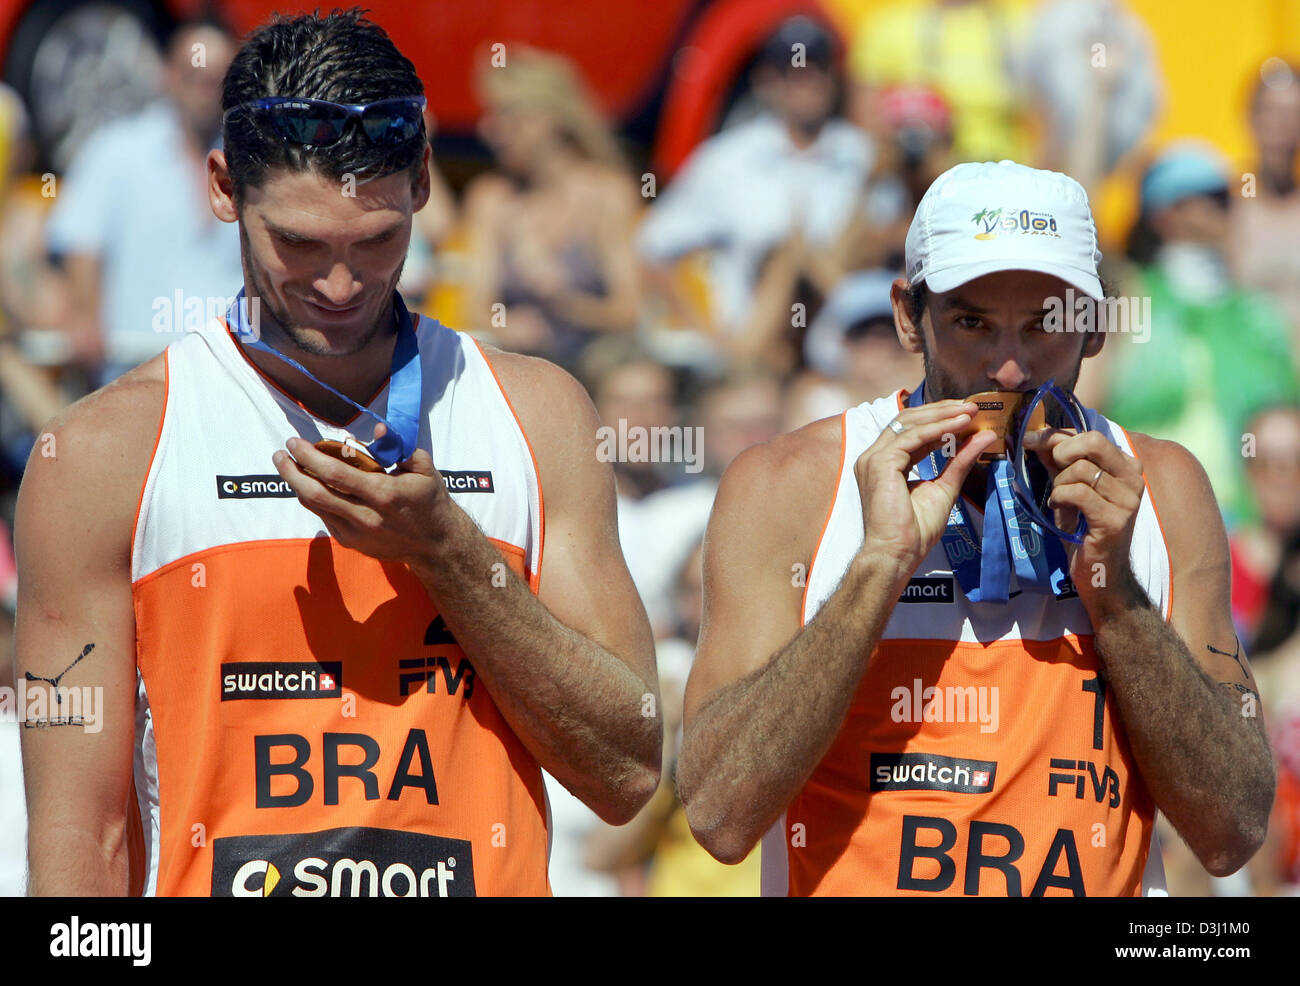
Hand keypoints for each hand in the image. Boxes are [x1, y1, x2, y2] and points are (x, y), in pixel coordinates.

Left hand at [272, 424, 452, 567]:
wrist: (436, 545)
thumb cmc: (430, 501)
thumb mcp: (424, 468)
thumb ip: (398, 447)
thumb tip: (376, 429)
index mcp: (383, 493)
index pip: (335, 474)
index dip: (310, 457)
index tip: (295, 442)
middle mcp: (366, 516)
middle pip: (315, 493)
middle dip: (291, 471)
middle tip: (280, 454)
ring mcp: (356, 533)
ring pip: (315, 506)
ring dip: (296, 484)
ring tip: (286, 466)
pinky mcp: (351, 542)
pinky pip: (323, 517)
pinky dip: (312, 499)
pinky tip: (309, 484)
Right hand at [854, 400, 998, 579]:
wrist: (898, 553)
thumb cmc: (914, 530)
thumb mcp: (945, 487)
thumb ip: (960, 460)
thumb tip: (983, 437)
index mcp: (885, 463)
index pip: (911, 429)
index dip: (940, 419)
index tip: (968, 415)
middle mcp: (874, 456)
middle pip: (908, 419)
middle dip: (942, 410)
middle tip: (972, 406)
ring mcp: (873, 458)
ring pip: (909, 423)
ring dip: (942, 415)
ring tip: (970, 412)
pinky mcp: (879, 463)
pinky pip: (912, 437)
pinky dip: (937, 429)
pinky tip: (959, 425)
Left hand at [1023, 428, 1145, 599]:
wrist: (1100, 572)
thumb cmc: (1082, 528)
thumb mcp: (1068, 487)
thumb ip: (1056, 462)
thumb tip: (1036, 436)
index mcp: (1126, 466)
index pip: (1092, 435)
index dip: (1057, 436)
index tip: (1031, 440)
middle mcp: (1134, 478)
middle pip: (1093, 442)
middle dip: (1062, 452)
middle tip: (1051, 471)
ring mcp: (1128, 499)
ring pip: (1082, 470)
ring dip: (1059, 484)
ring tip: (1059, 500)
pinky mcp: (1115, 519)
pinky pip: (1079, 493)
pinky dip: (1060, 499)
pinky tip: (1060, 511)